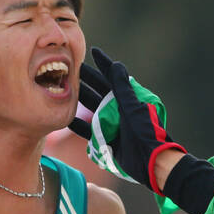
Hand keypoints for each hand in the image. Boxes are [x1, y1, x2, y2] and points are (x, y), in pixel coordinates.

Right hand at [69, 47, 184, 192]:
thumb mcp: (132, 107)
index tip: (93, 51)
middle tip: (68, 67)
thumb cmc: (145, 133)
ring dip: (78, 99)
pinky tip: (64, 117)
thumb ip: (122, 88)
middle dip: (85, 79)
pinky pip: (88, 130)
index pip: (113, 77)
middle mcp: (118, 109)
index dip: (104, 64)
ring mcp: (111, 123)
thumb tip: (116, 65)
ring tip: (62, 88)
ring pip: (91, 108)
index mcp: (127, 99)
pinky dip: (77, 124)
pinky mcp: (106, 139)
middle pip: (98, 90)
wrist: (151, 162)